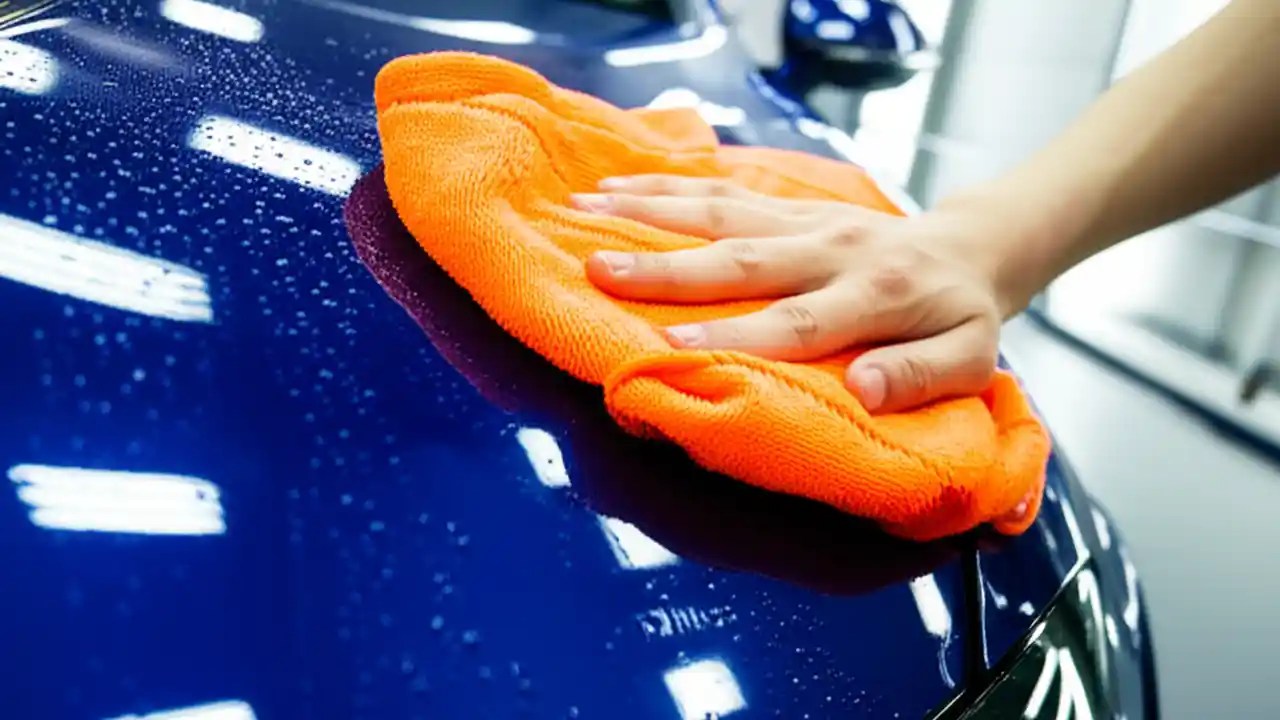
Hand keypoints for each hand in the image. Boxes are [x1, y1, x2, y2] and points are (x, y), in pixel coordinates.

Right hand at [574, 175, 1020, 413]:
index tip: (675, 346)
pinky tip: (617, 184)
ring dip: (651, 210)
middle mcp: (832, 247)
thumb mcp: (972, 359)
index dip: (738, 334)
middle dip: (667, 267)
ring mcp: (807, 219)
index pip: (800, 320)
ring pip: (723, 210)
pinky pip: (724, 191)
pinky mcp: (789, 204)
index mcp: (878, 292)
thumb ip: (922, 375)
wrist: (969, 246)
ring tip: (585, 209)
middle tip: (599, 270)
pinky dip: (668, 187)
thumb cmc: (961, 317)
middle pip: (744, 256)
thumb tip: (863, 389)